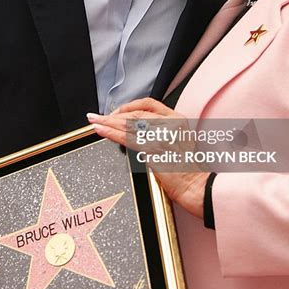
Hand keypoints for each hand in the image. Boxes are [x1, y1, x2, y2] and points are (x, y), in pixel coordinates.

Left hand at [87, 99, 208, 218]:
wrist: (194, 185)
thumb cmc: (187, 168)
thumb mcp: (178, 141)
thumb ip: (160, 131)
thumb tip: (136, 129)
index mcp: (177, 118)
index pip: (148, 104)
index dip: (129, 106)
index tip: (115, 111)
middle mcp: (170, 123)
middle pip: (135, 114)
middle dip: (113, 115)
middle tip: (97, 116)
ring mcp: (161, 135)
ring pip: (128, 125)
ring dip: (107, 122)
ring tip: (93, 121)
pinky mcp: (153, 148)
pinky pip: (127, 138)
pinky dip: (111, 133)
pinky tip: (101, 130)